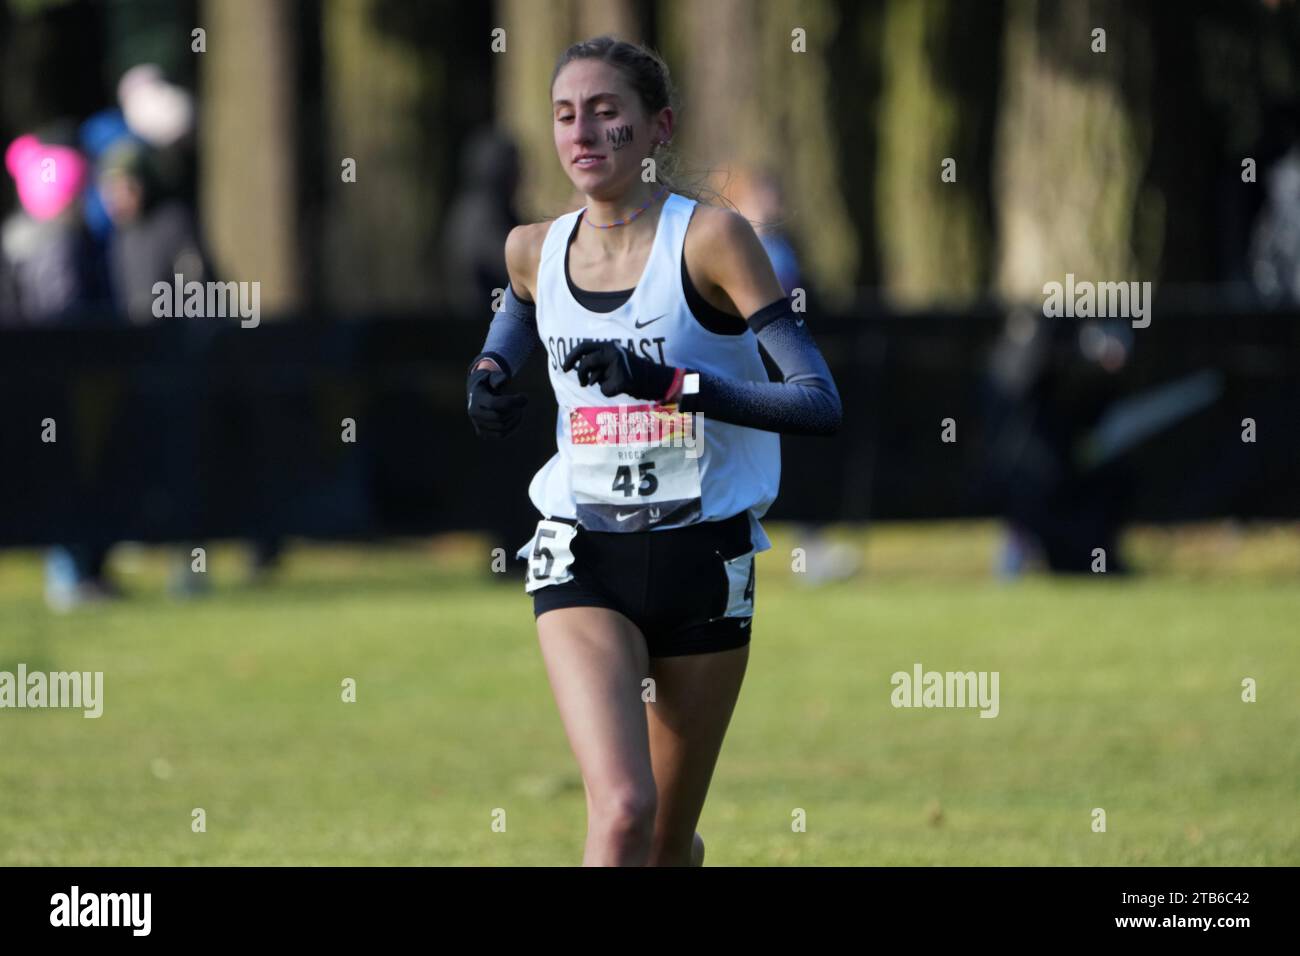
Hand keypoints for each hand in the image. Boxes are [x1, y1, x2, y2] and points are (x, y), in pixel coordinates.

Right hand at [467, 366, 527, 437]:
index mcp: (476, 398)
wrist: (477, 397)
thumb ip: (498, 378)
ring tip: (520, 410)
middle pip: (499, 417)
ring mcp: (478, 425)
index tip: (524, 396)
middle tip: (521, 404)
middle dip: (514, 410)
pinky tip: (517, 418)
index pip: (494, 404)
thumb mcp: (491, 378)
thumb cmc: (488, 385)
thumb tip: (505, 378)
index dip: (512, 401)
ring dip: (516, 419)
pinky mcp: (483, 433)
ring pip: (502, 428)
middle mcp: (474, 413)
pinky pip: (501, 435)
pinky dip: (513, 428)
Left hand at [561, 340, 675, 400]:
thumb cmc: (632, 371)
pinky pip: (605, 390)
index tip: (565, 368)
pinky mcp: (622, 381)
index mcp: (609, 346)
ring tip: (614, 382)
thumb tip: (576, 367)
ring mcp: (617, 367)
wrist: (655, 379)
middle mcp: (612, 353)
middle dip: (580, 374)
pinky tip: (622, 388)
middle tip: (581, 383)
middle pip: (585, 363)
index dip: (571, 357)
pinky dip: (610, 392)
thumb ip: (597, 361)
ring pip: (594, 379)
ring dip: (600, 383)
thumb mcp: (614, 359)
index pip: (583, 347)